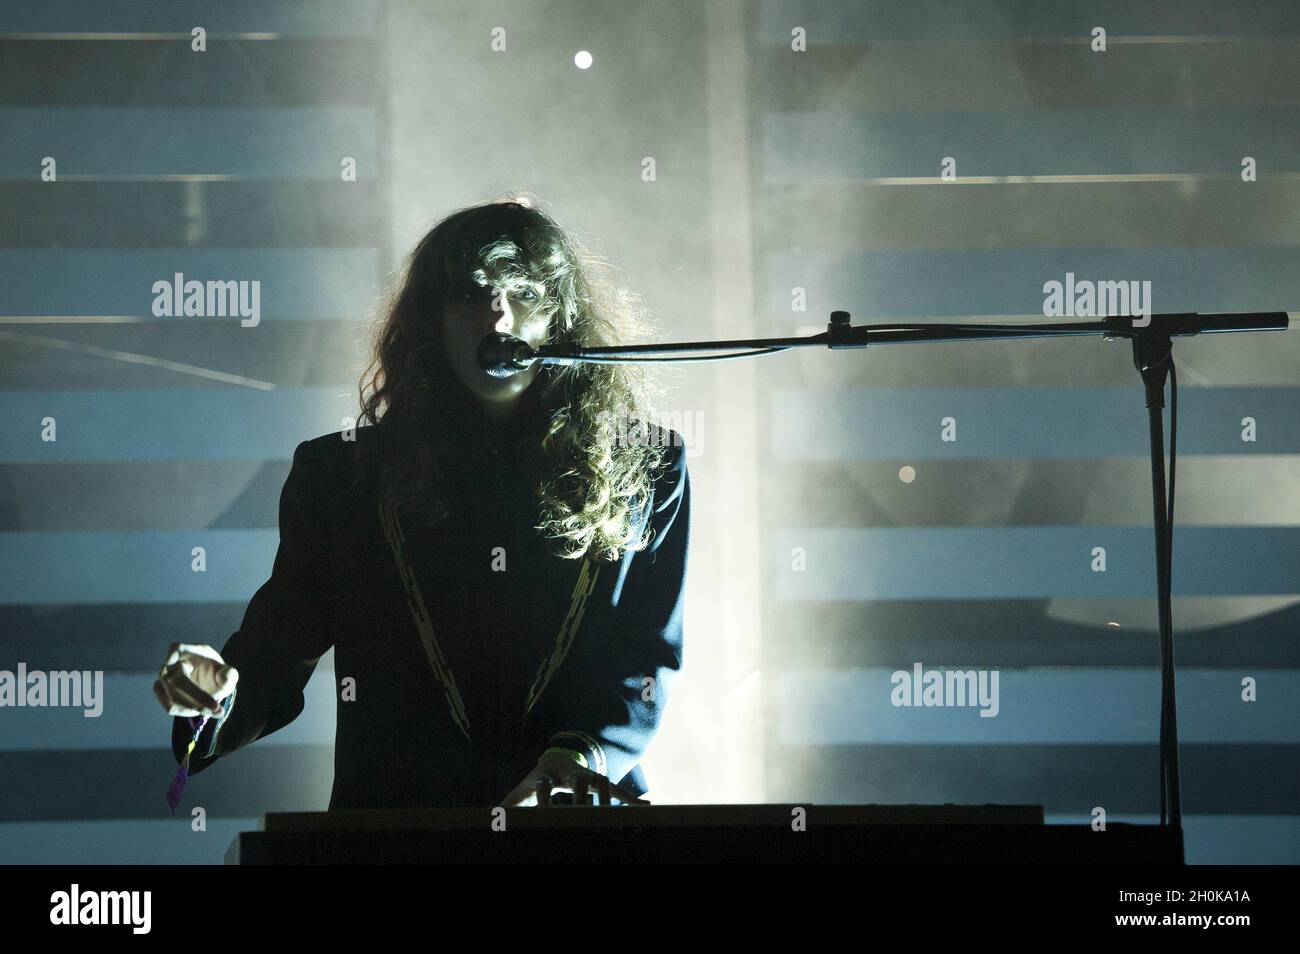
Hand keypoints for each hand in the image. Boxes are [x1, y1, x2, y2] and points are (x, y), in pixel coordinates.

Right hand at [153, 642, 237, 717]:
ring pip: (173, 696)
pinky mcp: (162, 694)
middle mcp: (174, 664)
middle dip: (198, 696)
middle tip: (215, 707)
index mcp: (191, 652)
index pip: (176, 648)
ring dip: (194, 707)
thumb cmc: (217, 676)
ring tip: (214, 710)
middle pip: (176, 680)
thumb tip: (224, 677)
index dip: (172, 653)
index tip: (171, 659)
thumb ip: (229, 675)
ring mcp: (165, 679)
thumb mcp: (228, 674)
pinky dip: (187, 712)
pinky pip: (170, 706)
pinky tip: (203, 711)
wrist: (210, 687)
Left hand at [499, 749, 646, 806]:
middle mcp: (578, 774)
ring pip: (605, 785)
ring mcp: (593, 778)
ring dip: (617, 794)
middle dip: (583, 789)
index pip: (551, 781)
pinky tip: (646, 808)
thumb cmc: (544, 776)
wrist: (563, 758)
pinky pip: (618, 793)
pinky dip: (631, 800)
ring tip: (635, 806)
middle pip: (581, 780)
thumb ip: (515, 799)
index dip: (546, 785)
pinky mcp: (603, 786)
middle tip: (585, 801)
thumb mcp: (529, 786)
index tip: (544, 783)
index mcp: (556, 776)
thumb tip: (495, 814)